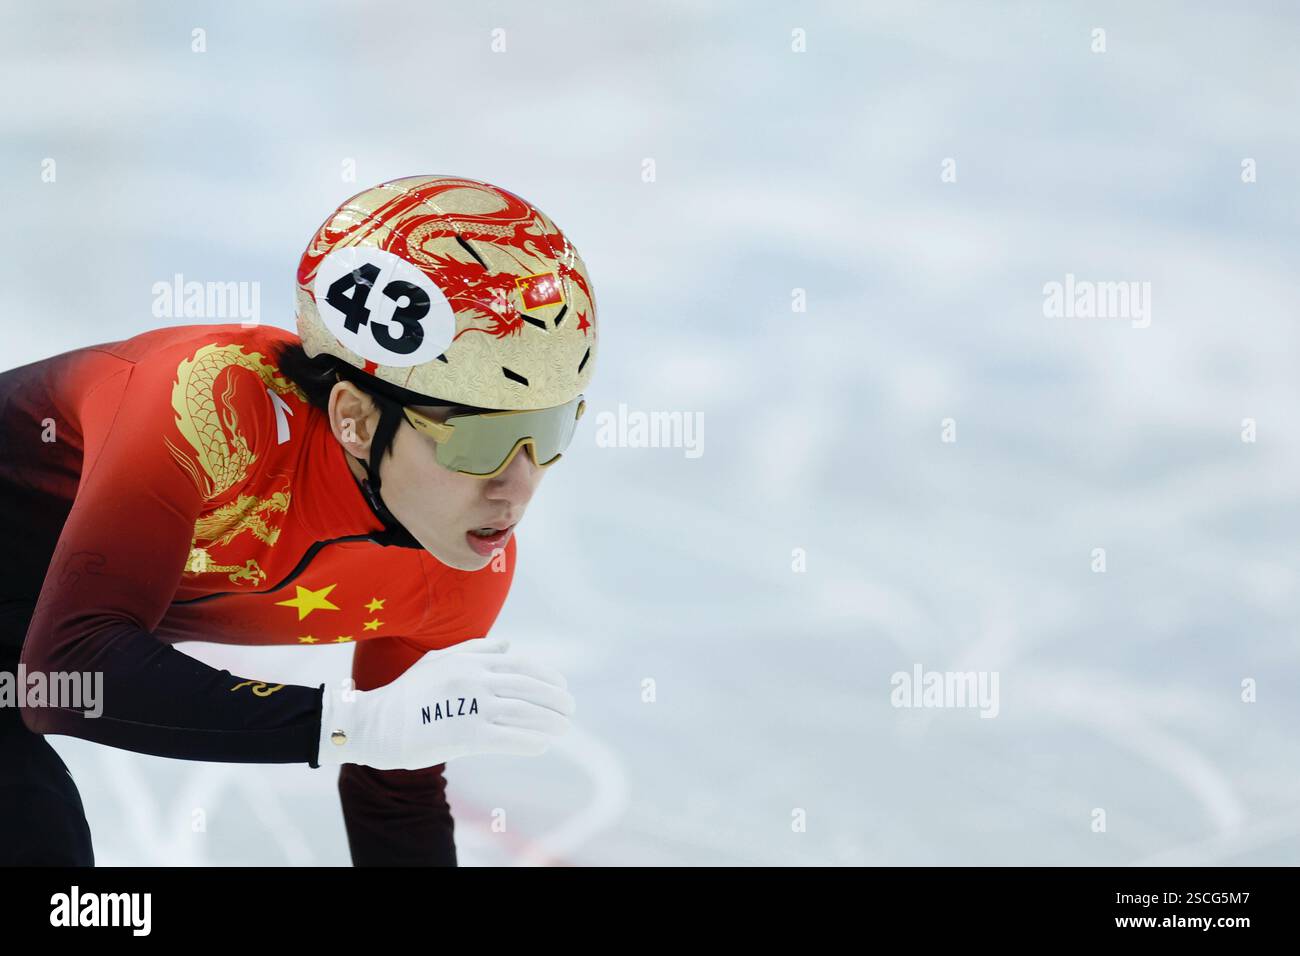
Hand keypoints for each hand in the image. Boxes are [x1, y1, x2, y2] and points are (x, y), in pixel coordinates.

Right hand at [316, 637, 574, 770]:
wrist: (374, 724)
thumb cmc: (406, 694)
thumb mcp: (438, 661)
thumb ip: (475, 650)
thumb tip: (508, 645)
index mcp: (470, 661)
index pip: (521, 665)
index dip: (547, 676)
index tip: (561, 686)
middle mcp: (475, 680)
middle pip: (528, 688)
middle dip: (555, 699)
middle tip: (570, 710)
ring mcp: (472, 707)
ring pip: (524, 713)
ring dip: (548, 722)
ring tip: (562, 729)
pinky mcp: (466, 735)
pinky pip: (507, 738)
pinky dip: (528, 741)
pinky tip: (541, 746)